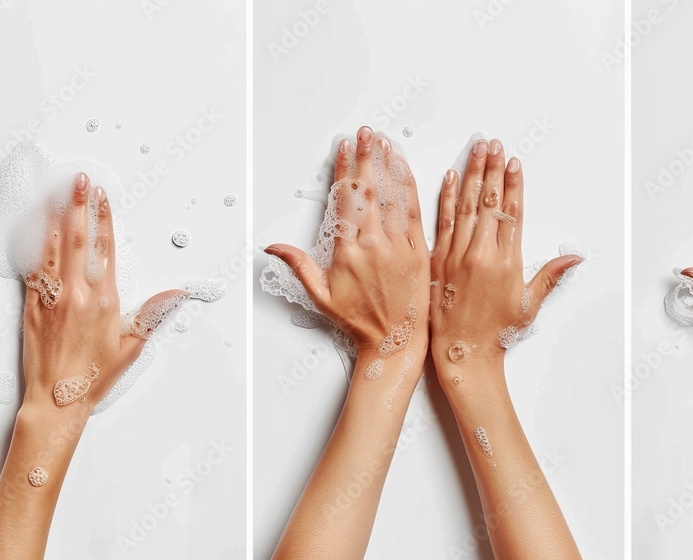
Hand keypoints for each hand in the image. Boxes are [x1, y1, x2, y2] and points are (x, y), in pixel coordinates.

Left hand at [22, 173, 186, 417]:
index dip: (103, 218)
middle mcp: (76, 294)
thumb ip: (153, 313)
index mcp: (104, 300)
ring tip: (56, 195)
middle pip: (77, 238)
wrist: (55, 400)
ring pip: (52, 247)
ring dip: (55, 218)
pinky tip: (38, 230)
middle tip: (78, 182)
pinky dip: (37, 245)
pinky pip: (34, 267)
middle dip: (78, 206)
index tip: (102, 197)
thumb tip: (177, 294)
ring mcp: (51, 298)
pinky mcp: (32, 305)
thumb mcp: (132, 345)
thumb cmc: (92, 376)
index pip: (104, 248)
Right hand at [265, 126, 429, 357]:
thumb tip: (272, 247)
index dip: (344, 169)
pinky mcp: (420, 252)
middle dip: (367, 157)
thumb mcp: (321, 295)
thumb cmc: (359, 322)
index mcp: (348, 251)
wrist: (395, 342)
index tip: (344, 147)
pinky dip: (412, 189)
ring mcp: (400, 246)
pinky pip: (416, 213)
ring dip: (390, 166)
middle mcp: (375, 244)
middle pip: (370, 191)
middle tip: (367, 133)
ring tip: (386, 142)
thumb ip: (298, 265)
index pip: (345, 199)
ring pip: (395, 197)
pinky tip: (407, 170)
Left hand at [429, 138, 580, 376]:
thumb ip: (550, 275)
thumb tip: (574, 256)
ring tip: (476, 149)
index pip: (511, 213)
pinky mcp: (437, 261)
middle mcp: (480, 254)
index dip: (513, 185)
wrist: (463, 354)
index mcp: (505, 262)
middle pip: (489, 202)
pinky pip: (442, 222)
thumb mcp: (529, 304)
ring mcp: (456, 255)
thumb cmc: (496, 333)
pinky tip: (451, 177)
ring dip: (472, 175)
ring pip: (466, 206)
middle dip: (492, 170)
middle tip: (494, 144)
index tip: (514, 163)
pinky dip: (446, 198)